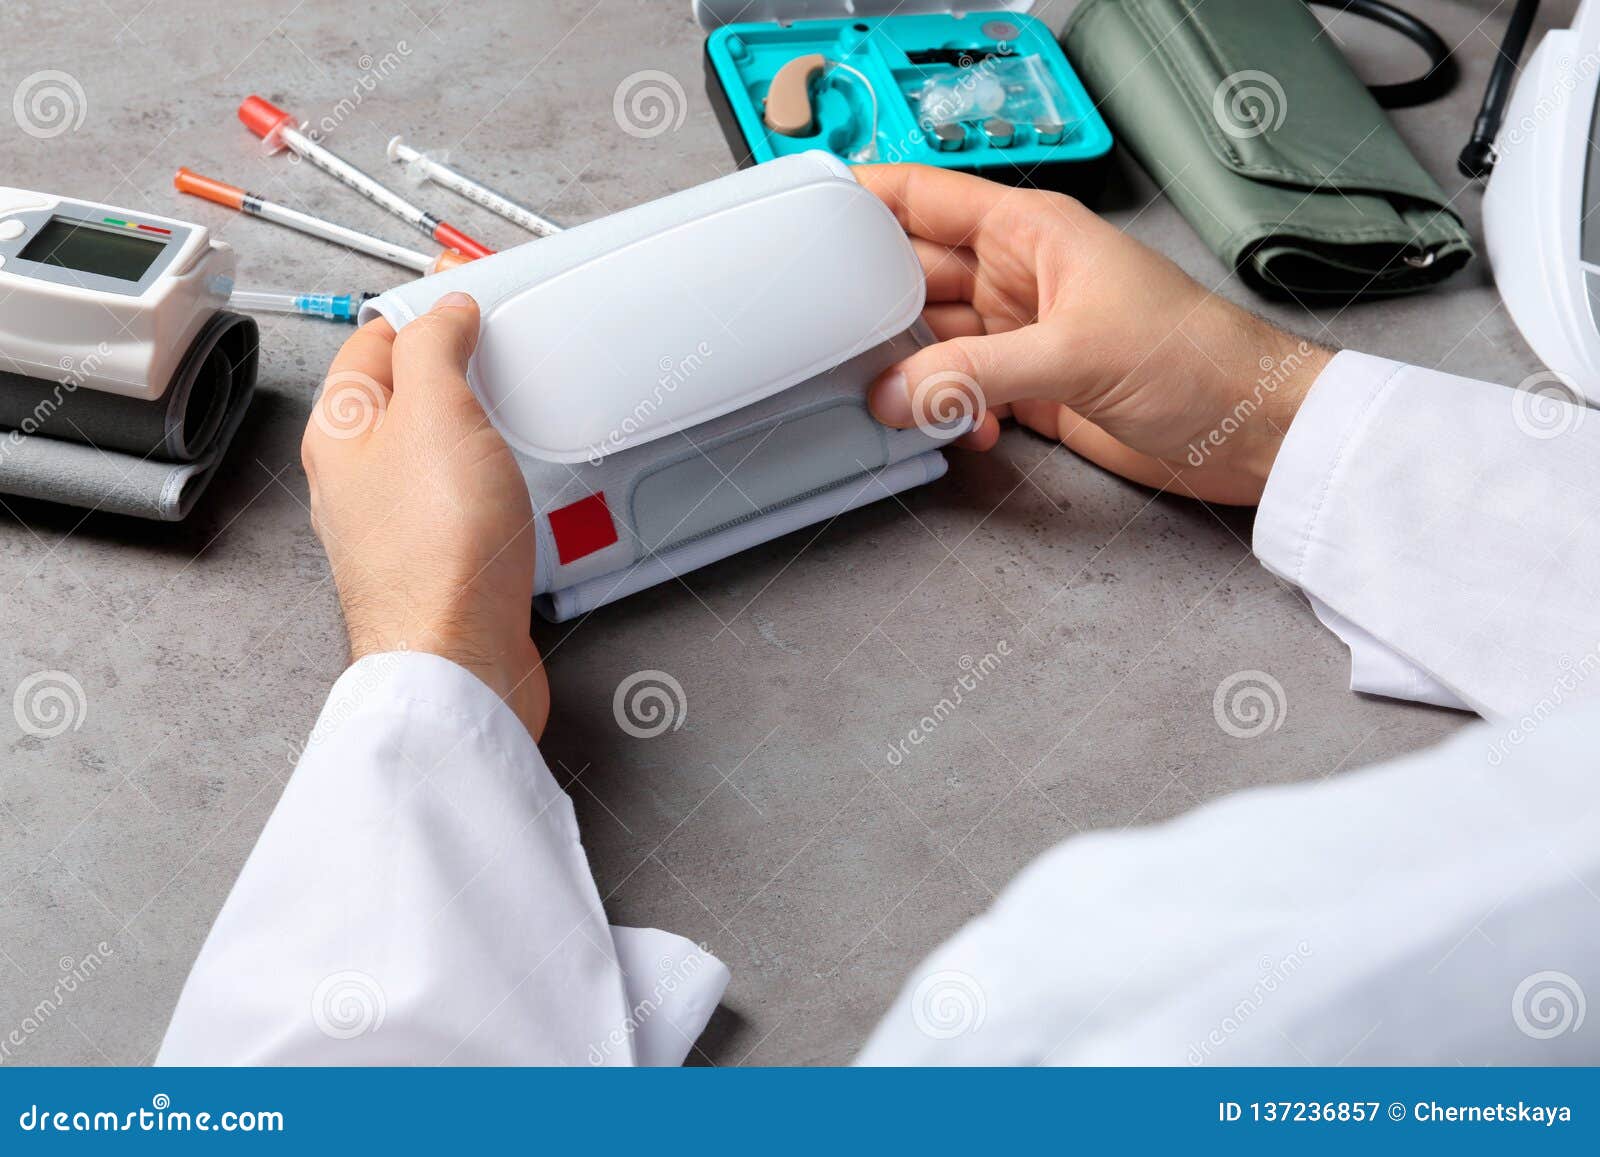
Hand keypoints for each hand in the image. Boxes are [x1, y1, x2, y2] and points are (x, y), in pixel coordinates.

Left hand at [302, 292, 549, 739]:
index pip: (372, 340)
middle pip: (401, 396)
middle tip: (499, 350)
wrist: (458, 659)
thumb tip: (442, 310)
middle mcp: (356, 479)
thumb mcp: (436, 412)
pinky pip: (460, 502)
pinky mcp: (435, 565)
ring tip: (512, 412)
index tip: (468, 295)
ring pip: (432, 451)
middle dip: (451, 367)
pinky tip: (516, 487)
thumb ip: (434, 347)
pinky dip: (490, 482)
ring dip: (474, 428)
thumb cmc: (439, 549)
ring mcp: (393, 525)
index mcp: (340, 432)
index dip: (422, 308)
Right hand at [858, 165, 1332, 504]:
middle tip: (830, 339)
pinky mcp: (1031, 390)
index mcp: (1030, 232)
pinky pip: (961, 394)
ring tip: (891, 399)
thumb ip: (976, 374)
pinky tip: (962, 432)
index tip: (806, 216)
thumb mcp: (1075, 353)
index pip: (926, 198)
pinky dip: (950, 415)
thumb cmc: (1197, 359)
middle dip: (874, 308)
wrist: (1250, 432)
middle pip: (915, 277)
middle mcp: (1018, 277)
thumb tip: (895, 394)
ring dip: (913, 374)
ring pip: (934, 342)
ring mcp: (1022, 335)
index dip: (864, 200)